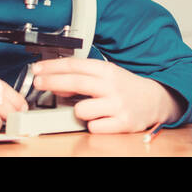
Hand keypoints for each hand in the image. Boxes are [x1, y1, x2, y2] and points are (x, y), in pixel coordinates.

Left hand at [30, 58, 182, 132]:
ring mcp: (117, 105)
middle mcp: (112, 86)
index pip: (75, 65)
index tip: (37, 69)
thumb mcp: (107, 76)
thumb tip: (57, 85)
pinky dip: (93, 125)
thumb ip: (84, 78)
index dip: (53, 66)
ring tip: (86, 109)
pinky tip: (100, 120)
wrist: (154, 100)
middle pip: (76, 82)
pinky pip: (94, 127)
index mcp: (107, 71)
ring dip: (77, 111)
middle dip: (52, 81)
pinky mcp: (122, 123)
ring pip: (82, 109)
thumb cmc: (125, 88)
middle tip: (38, 83)